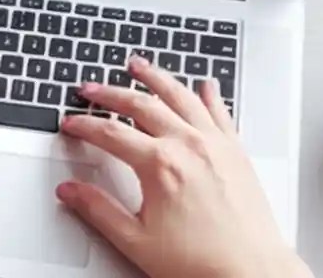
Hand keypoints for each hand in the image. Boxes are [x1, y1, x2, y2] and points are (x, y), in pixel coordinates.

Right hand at [58, 57, 311, 277]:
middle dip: (110, 93)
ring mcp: (215, 144)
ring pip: (180, 96)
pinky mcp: (236, 151)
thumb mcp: (137, 240)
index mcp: (160, 165)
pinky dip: (208, 94)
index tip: (71, 123)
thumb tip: (70, 190)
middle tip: (91, 88)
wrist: (252, 273)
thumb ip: (99, 210)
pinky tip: (203, 84)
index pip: (110, 133)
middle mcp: (188, 145)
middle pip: (140, 104)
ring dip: (155, 76)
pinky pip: (220, 111)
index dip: (84, 125)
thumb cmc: (201, 262)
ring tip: (137, 65)